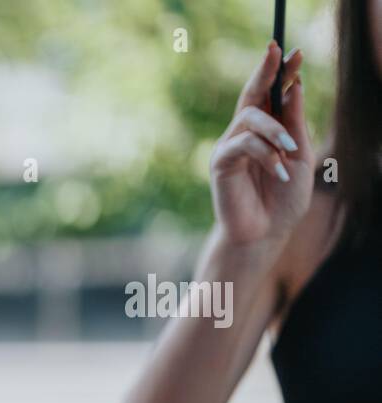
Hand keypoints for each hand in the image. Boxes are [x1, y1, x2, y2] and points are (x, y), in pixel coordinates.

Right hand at [211, 42, 312, 246]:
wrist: (266, 232)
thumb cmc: (283, 199)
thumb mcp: (300, 155)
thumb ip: (295, 124)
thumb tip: (294, 88)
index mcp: (267, 131)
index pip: (272, 94)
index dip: (281, 72)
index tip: (295, 52)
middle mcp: (245, 133)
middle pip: (252, 94)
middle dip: (266, 72)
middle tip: (277, 52)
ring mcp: (230, 146)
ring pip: (251, 118)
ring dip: (275, 128)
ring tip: (289, 148)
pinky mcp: (221, 163)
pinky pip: (244, 144)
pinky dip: (265, 153)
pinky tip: (278, 170)